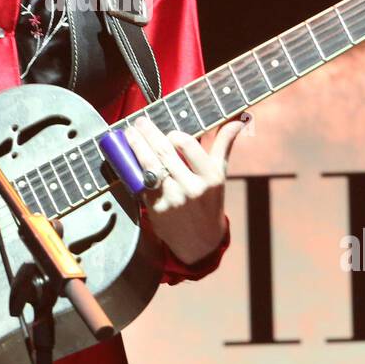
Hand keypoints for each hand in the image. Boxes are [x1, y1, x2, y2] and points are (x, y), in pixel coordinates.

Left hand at [123, 112, 249, 266]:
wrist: (201, 241)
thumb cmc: (209, 202)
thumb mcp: (220, 175)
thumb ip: (224, 146)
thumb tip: (237, 122)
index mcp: (210, 176)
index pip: (188, 145)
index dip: (174, 135)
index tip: (168, 132)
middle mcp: (192, 187)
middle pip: (165, 152)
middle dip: (148, 133)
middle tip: (140, 121)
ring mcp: (172, 198)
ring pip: (149, 165)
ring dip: (136, 146)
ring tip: (129, 134)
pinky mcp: (156, 207)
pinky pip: (141, 182)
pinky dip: (133, 167)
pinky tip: (127, 157)